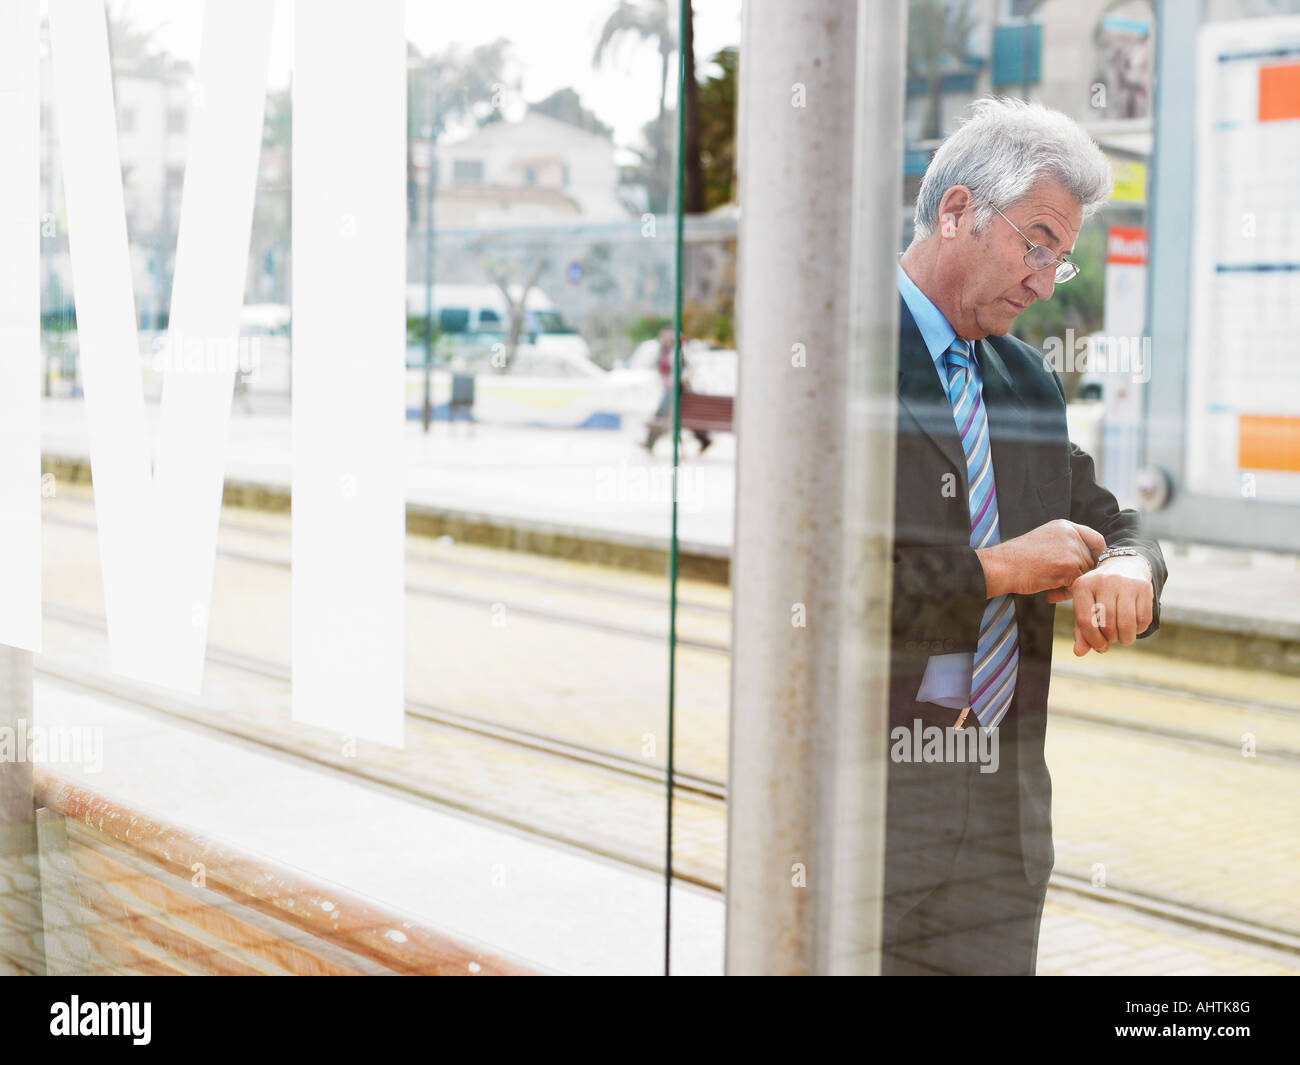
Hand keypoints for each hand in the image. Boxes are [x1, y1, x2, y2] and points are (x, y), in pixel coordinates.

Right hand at [976, 519, 1106, 598]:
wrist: (1001, 566)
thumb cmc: (1017, 558)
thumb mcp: (1044, 540)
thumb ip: (1066, 545)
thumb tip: (1089, 563)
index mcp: (1065, 526)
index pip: (1096, 540)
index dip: (1096, 556)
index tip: (1090, 567)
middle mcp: (1071, 534)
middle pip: (1092, 560)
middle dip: (1080, 575)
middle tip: (1061, 585)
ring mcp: (1071, 550)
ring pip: (1086, 574)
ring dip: (1072, 585)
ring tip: (1052, 589)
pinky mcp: (1069, 567)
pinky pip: (1078, 585)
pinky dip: (1066, 593)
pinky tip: (1050, 593)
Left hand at [1047, 554, 1153, 654]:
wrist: (1124, 566)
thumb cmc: (1100, 594)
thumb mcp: (1086, 606)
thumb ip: (1081, 630)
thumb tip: (1079, 652)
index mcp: (1082, 585)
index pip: (1085, 620)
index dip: (1093, 640)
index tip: (1100, 647)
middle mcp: (1103, 581)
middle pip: (1107, 623)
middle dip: (1111, 638)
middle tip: (1113, 638)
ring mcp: (1125, 582)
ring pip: (1127, 623)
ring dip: (1126, 638)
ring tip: (1123, 637)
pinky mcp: (1144, 587)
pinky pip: (1143, 619)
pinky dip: (1139, 629)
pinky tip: (1134, 626)